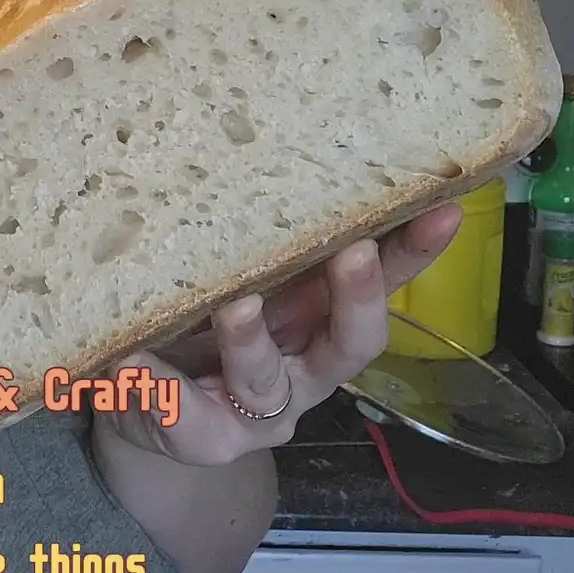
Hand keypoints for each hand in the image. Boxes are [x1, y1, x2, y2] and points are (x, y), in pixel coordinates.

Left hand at [94, 205, 461, 465]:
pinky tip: (133, 356)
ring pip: (267, 378)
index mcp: (322, 312)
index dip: (414, 249)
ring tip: (235, 306)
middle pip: (351, 342)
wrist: (147, 407)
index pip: (382, 276)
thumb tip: (267, 135)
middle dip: (356, 297)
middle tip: (351, 253)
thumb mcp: (233, 263)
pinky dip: (159, 383)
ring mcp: (258, 409)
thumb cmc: (197, 316)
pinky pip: (184, 415)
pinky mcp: (204, 437)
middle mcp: (304, 364)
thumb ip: (254, 224)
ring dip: (251, 340)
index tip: (440, 206)